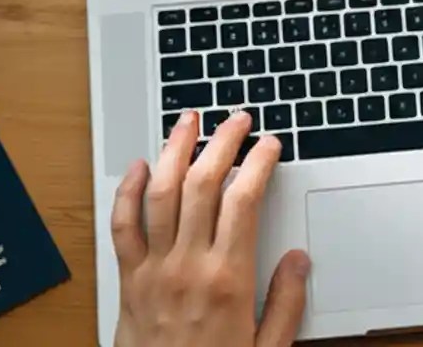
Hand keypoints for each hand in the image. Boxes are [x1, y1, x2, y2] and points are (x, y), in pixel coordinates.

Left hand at [111, 111, 310, 346]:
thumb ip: (287, 303)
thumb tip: (299, 260)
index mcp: (229, 279)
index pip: (244, 200)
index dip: (258, 163)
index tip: (270, 145)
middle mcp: (188, 266)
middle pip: (203, 184)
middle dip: (222, 142)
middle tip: (237, 119)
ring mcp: (154, 270)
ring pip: (161, 194)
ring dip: (175, 151)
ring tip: (188, 122)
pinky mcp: (129, 280)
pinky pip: (123, 226)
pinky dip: (128, 192)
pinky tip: (140, 167)